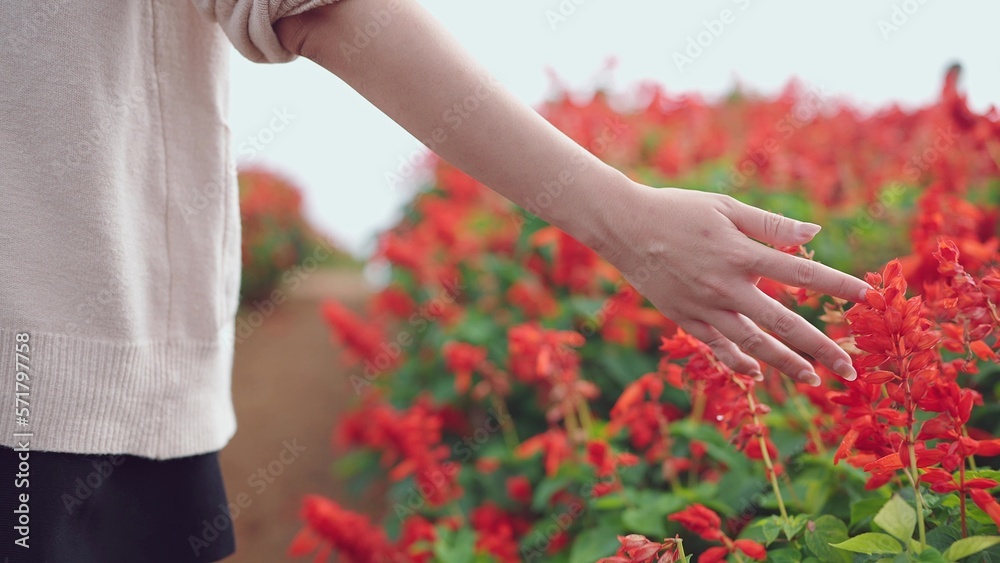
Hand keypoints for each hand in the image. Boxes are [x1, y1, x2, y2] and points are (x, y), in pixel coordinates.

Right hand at [601, 183, 867, 384]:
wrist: (623, 227)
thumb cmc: (677, 209)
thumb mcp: (725, 207)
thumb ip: (771, 225)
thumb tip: (815, 236)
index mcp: (740, 254)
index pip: (801, 275)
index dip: (836, 286)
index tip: (867, 297)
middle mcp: (726, 288)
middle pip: (783, 325)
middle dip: (821, 348)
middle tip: (849, 370)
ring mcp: (704, 308)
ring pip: (752, 345)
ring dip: (785, 365)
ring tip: (812, 379)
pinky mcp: (684, 318)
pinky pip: (717, 347)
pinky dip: (739, 362)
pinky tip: (758, 373)